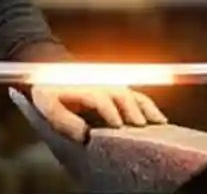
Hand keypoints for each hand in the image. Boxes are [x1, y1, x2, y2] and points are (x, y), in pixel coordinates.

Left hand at [29, 84, 166, 140]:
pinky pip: (136, 96)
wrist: (51, 69)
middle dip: (131, 110)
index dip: (110, 111)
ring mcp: (111, 85)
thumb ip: (64, 120)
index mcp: (84, 86)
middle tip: (140, 127)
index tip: (118, 126)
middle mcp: (101, 83)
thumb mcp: (47, 105)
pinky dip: (148, 106)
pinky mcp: (117, 89)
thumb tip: (85, 135)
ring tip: (157, 123)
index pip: (100, 98)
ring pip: (132, 95)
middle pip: (121, 95)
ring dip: (145, 108)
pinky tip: (159, 119)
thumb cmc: (48, 91)